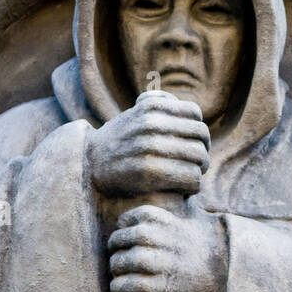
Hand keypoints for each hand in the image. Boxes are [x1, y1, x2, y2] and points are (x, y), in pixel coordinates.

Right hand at [87, 91, 209, 198]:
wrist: (88, 164)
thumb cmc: (119, 140)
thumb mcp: (135, 112)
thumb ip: (159, 104)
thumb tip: (187, 109)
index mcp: (150, 107)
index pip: (194, 114)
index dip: (197, 129)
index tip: (191, 142)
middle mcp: (151, 123)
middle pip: (201, 136)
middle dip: (203, 150)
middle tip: (197, 162)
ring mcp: (150, 147)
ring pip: (199, 158)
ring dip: (199, 169)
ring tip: (192, 174)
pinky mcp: (150, 172)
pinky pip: (191, 178)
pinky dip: (193, 185)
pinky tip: (184, 187)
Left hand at [107, 203, 227, 291]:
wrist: (226, 270)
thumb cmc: (202, 247)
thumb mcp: (186, 220)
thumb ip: (160, 218)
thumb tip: (130, 220)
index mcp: (164, 220)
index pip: (127, 219)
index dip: (123, 230)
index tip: (129, 239)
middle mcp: (161, 239)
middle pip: (120, 240)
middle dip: (115, 251)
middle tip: (119, 259)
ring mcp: (162, 263)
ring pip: (121, 263)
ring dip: (116, 271)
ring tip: (121, 275)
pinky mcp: (163, 287)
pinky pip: (129, 286)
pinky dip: (120, 289)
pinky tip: (123, 291)